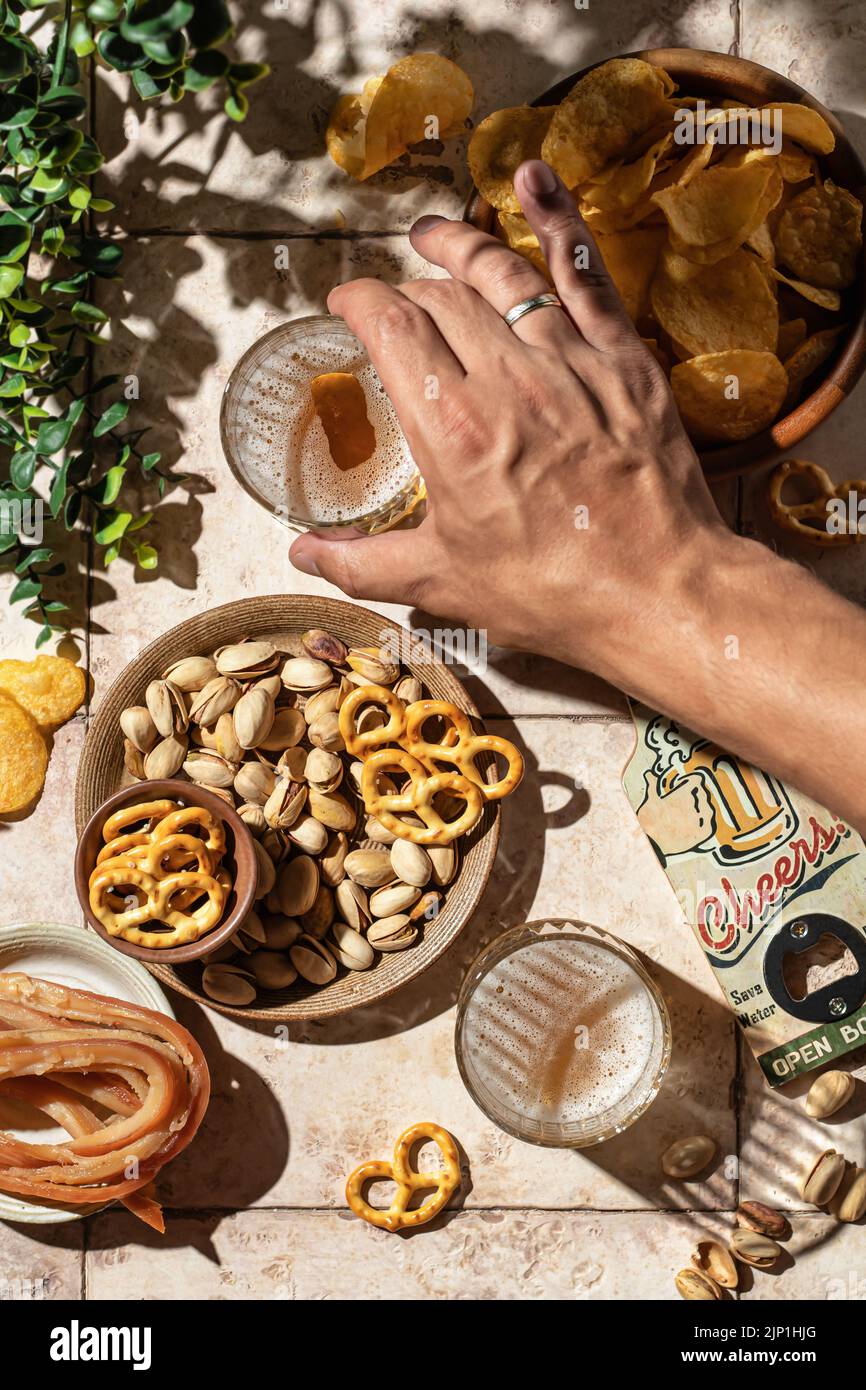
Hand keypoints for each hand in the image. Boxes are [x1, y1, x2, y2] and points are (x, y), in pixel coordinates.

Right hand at [289, 158, 731, 691]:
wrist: (659, 592)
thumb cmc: (551, 593)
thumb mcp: (443, 583)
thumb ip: (363, 562)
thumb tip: (303, 554)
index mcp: (454, 431)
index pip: (392, 328)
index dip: (361, 301)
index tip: (348, 302)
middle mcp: (508, 380)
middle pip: (443, 296)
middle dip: (406, 284)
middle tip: (393, 293)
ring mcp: (572, 361)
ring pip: (506, 273)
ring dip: (462, 246)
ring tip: (434, 234)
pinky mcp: (624, 359)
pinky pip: (585, 273)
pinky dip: (557, 221)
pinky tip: (533, 181)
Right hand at [636, 770, 715, 857]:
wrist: (651, 843)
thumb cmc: (649, 821)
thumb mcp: (651, 800)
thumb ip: (653, 784)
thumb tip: (650, 774)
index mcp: (683, 794)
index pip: (697, 780)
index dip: (691, 781)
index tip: (686, 783)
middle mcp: (695, 806)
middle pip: (703, 793)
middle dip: (696, 794)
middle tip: (687, 798)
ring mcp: (700, 820)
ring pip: (708, 808)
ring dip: (702, 807)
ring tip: (692, 811)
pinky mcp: (703, 834)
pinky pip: (710, 823)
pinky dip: (706, 822)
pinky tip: (698, 822)